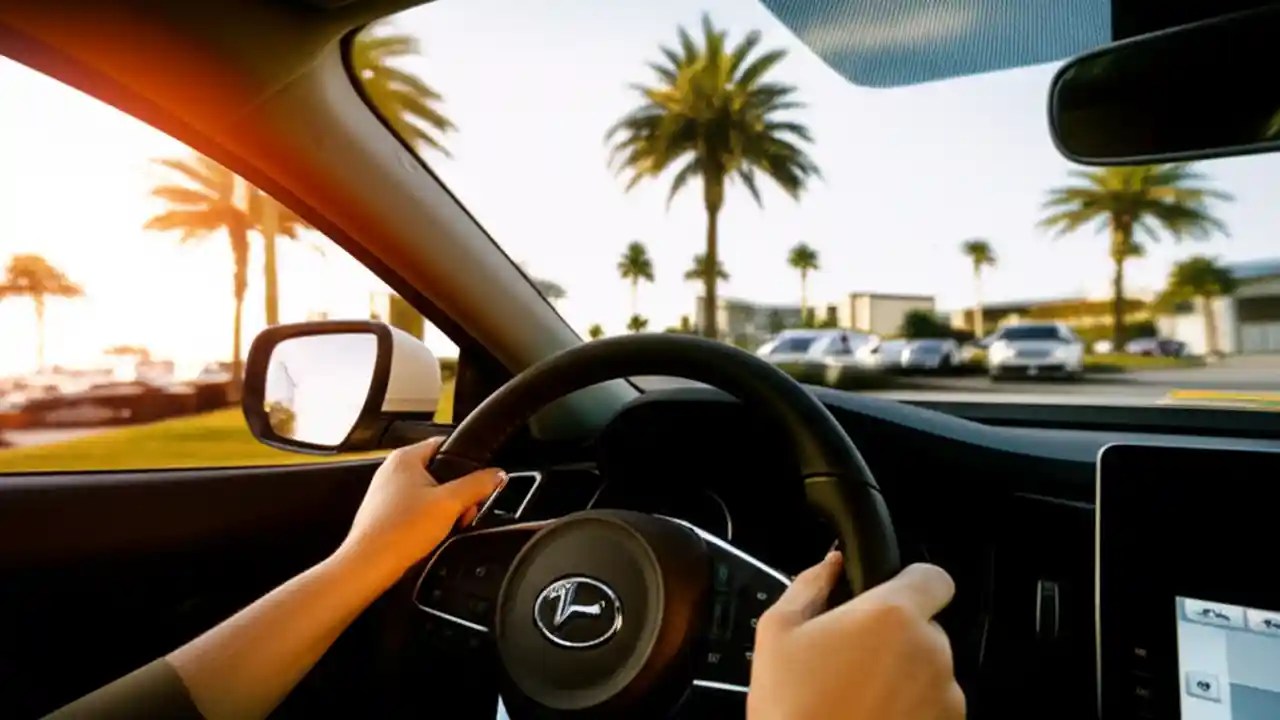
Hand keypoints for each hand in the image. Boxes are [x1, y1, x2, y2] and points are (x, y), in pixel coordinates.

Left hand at [334, 436, 505, 583]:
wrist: (370, 564)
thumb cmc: (400, 531)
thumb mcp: (450, 504)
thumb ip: (477, 485)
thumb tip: (496, 475)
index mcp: (405, 458)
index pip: (444, 444)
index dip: (466, 462)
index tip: (478, 481)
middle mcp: (392, 470)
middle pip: (439, 472)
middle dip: (457, 493)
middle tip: (464, 511)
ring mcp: (386, 492)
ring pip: (428, 493)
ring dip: (444, 509)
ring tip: (447, 526)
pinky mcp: (384, 513)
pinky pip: (415, 509)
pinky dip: (427, 520)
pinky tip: (430, 535)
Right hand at [748, 554, 963, 719]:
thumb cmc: (791, 707)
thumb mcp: (778, 633)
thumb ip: (810, 586)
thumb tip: (832, 565)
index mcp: (893, 616)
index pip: (934, 579)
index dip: (911, 584)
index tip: (887, 601)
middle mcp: (931, 653)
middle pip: (926, 630)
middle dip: (897, 640)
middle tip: (853, 661)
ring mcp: (945, 698)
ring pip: (930, 673)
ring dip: (905, 680)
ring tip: (858, 700)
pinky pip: (934, 710)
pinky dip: (911, 713)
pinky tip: (871, 719)